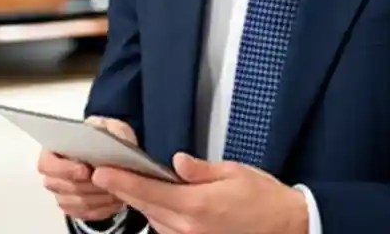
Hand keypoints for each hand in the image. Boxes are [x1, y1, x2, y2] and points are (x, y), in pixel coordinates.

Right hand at [38, 116, 136, 221]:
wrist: (118, 157)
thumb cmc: (109, 140)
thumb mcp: (111, 127)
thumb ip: (105, 128)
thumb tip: (98, 136)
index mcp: (55, 150)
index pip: (47, 164)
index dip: (64, 169)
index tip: (85, 171)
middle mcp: (54, 174)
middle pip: (62, 187)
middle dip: (87, 186)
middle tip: (108, 182)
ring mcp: (63, 193)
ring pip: (76, 202)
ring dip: (97, 198)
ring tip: (116, 191)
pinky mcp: (75, 208)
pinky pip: (85, 213)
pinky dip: (102, 208)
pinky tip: (115, 200)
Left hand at [92, 152, 308, 233]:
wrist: (288, 228)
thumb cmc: (265, 199)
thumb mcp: (234, 173)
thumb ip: (200, 170)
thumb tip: (177, 162)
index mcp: (196, 205)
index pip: (148, 191)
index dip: (121, 181)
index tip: (102, 172)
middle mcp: (189, 229)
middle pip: (146, 207)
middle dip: (127, 189)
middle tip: (109, 172)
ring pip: (155, 221)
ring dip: (145, 204)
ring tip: (135, 184)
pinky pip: (168, 232)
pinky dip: (161, 218)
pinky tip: (164, 205)